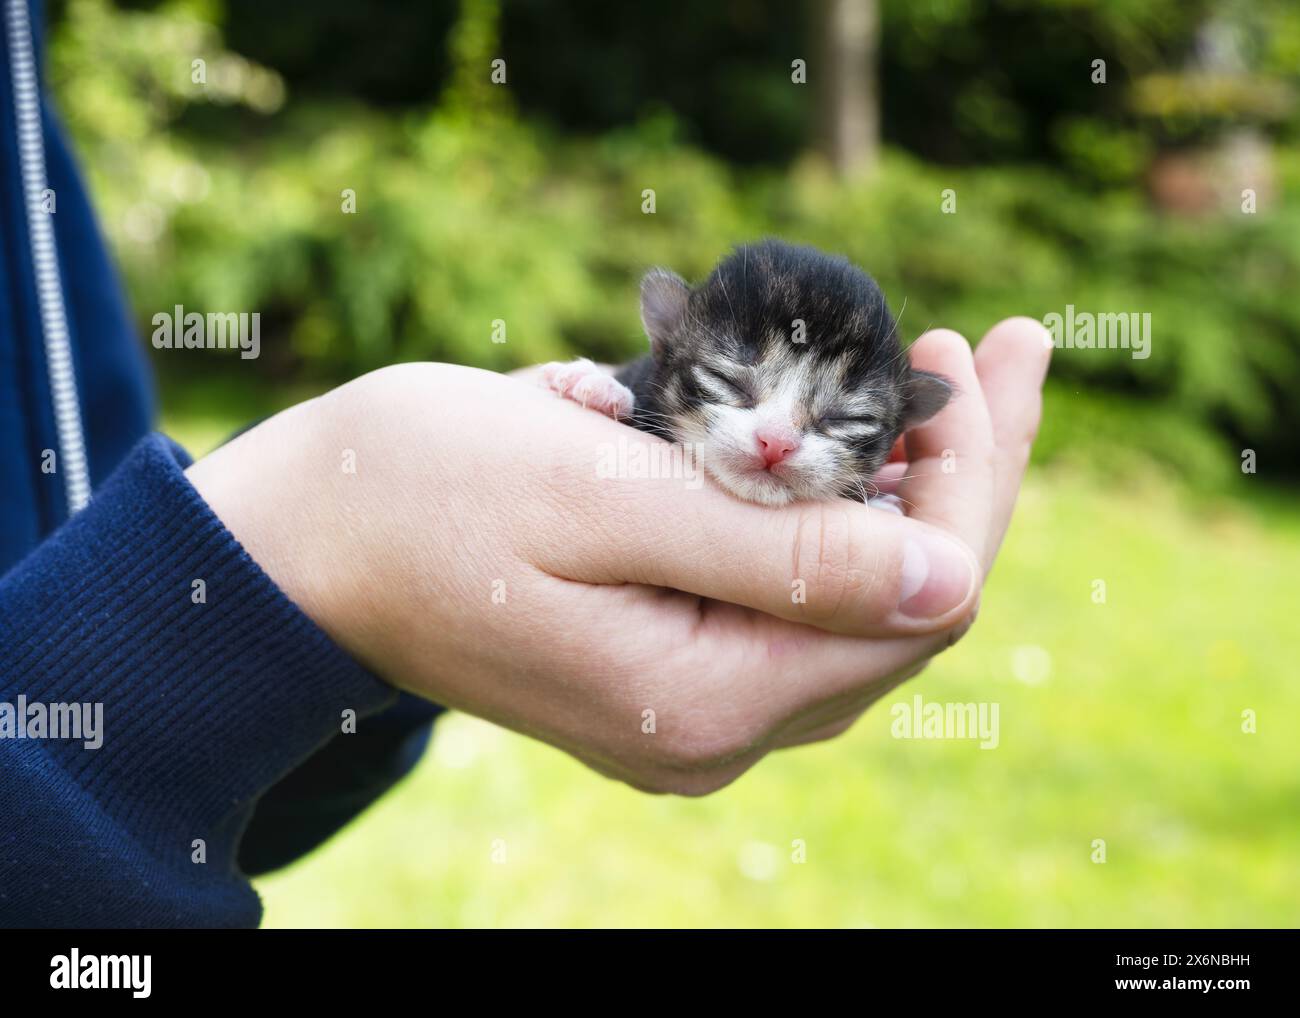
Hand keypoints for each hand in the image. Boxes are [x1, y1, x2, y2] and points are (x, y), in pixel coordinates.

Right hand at [186, 317, 1049, 793]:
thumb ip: (772, 553)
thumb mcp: (594, 498)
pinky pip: (790, 599)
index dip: (969, 478)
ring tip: (931, 376)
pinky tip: (847, 442)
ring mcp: (691, 706)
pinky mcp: (667, 668)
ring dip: (902, 489)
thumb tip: (949, 578)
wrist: (308, 543)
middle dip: (957, 473)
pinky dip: (831, 516)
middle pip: (901, 607)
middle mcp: (712, 728)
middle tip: (989, 346)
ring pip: (854, 604)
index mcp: (702, 697)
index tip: (977, 354)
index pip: (913, 601)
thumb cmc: (424, 496)